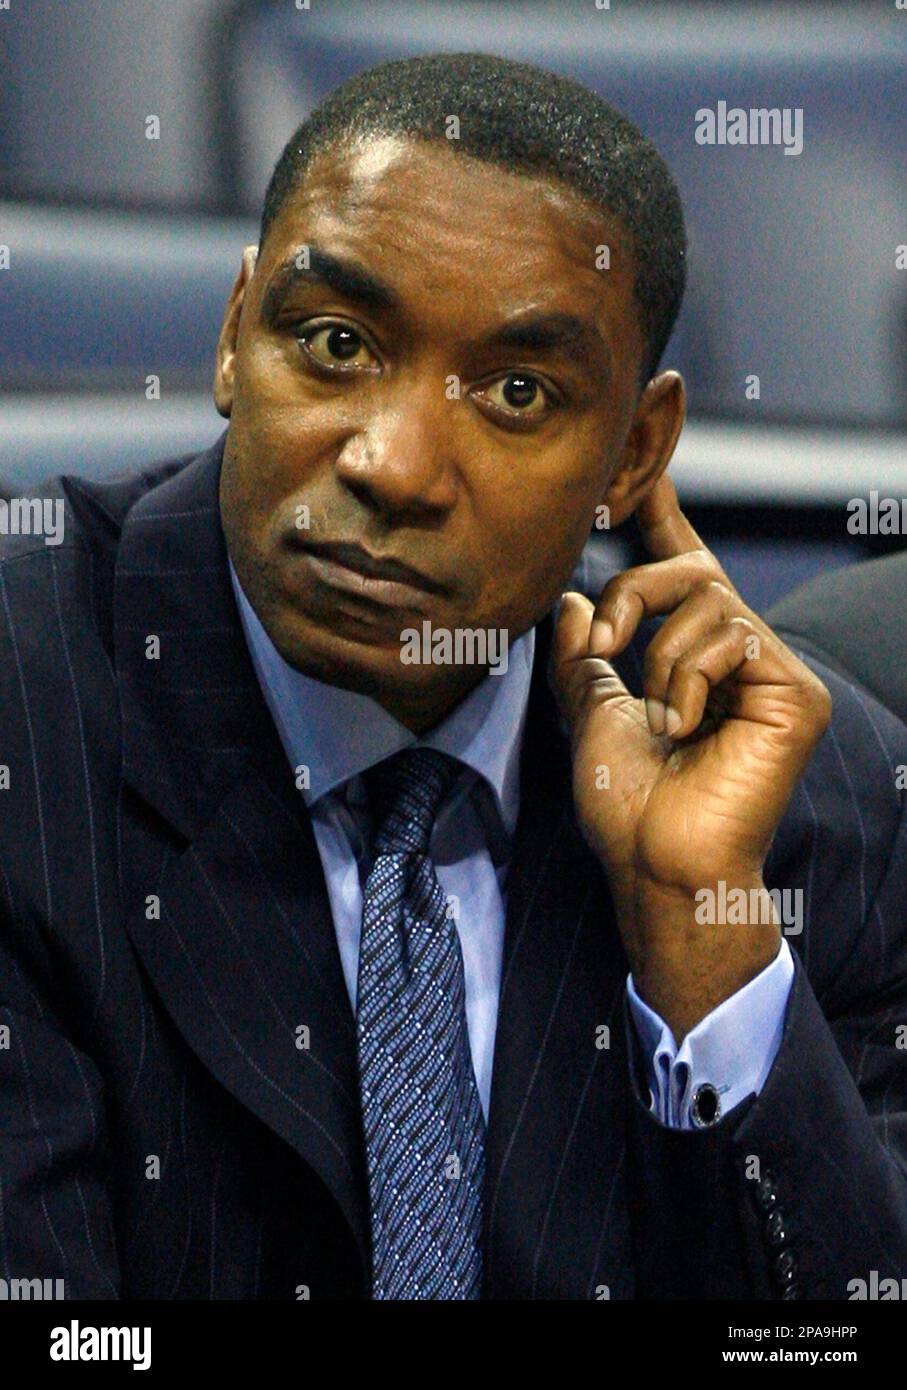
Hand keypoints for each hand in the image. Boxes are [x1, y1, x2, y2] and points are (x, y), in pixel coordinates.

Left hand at [550, 474, 830, 1039]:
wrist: (656, 862)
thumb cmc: (627, 803)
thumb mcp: (589, 713)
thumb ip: (584, 656)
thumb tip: (571, 599)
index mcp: (694, 656)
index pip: (684, 565)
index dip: (665, 509)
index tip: (646, 455)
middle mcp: (740, 655)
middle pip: (692, 569)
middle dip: (634, 592)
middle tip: (602, 640)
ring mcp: (773, 673)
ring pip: (709, 599)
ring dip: (656, 651)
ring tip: (655, 713)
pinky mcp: (795, 694)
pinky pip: (733, 635)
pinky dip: (687, 676)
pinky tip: (685, 725)